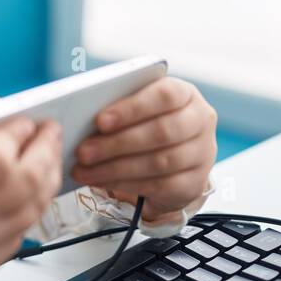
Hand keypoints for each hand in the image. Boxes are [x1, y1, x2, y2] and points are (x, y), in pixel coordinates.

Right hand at [0, 107, 62, 280]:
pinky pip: (24, 231)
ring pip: (34, 207)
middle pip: (27, 180)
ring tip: (49, 156)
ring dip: (48, 177)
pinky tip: (32, 188)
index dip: (15, 134)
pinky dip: (34, 205)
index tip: (20, 121)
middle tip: (49, 131)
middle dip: (45, 149)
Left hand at [69, 77, 216, 219]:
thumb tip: (78, 119)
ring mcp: (202, 154)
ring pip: (159, 162)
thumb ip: (117, 109)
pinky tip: (102, 182)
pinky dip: (126, 185)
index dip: (131, 108)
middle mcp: (200, 121)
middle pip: (161, 132)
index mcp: (185, 94)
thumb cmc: (146, 124)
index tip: (99, 121)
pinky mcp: (194, 183)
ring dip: (115, 168)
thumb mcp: (136, 110)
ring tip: (84, 170)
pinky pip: (159, 186)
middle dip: (117, 143)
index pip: (165, 95)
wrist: (175, 161)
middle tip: (82, 152)